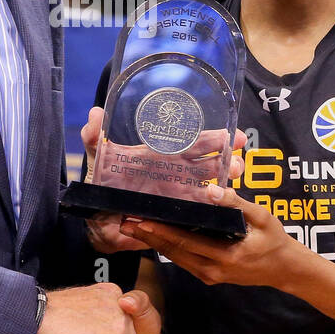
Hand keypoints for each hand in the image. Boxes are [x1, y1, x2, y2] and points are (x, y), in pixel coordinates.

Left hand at [79, 106, 247, 253]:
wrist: (97, 220)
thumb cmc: (101, 185)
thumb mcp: (98, 158)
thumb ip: (95, 137)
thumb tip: (96, 113)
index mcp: (164, 156)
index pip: (194, 143)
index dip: (214, 138)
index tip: (232, 136)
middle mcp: (177, 174)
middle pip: (209, 164)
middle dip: (227, 159)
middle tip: (239, 158)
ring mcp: (179, 196)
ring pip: (210, 188)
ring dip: (225, 183)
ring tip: (234, 177)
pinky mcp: (177, 217)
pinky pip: (199, 213)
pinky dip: (213, 210)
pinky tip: (225, 206)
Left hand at [119, 183, 297, 287]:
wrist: (285, 269)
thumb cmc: (275, 240)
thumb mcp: (262, 217)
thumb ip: (235, 204)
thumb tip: (209, 190)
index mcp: (225, 256)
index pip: (185, 242)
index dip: (160, 231)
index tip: (140, 220)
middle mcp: (213, 270)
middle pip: (173, 251)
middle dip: (148, 237)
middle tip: (125, 223)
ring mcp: (210, 276)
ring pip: (175, 258)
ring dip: (153, 243)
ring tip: (132, 228)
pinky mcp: (209, 276)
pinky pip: (184, 260)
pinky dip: (167, 247)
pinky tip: (154, 236)